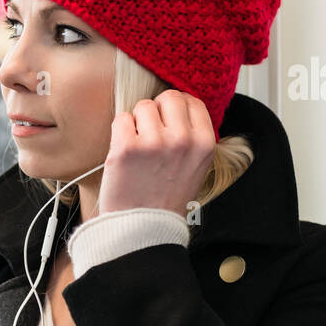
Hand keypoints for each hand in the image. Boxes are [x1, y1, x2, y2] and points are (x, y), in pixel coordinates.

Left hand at [97, 90, 214, 218]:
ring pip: (142, 106)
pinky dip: (120, 133)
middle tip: (151, 136)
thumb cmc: (166, 197)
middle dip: (157, 112)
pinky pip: (121, 119)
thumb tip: (180, 103)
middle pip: (168, 97)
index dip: (176, 109)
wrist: (143, 228)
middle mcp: (182, 139)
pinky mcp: (126, 147)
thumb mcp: (196, 166)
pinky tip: (125, 153)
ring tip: (139, 149)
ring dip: (137, 123)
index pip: (191, 101)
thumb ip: (193, 135)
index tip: (168, 123)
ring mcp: (154, 142)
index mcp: (204, 143)